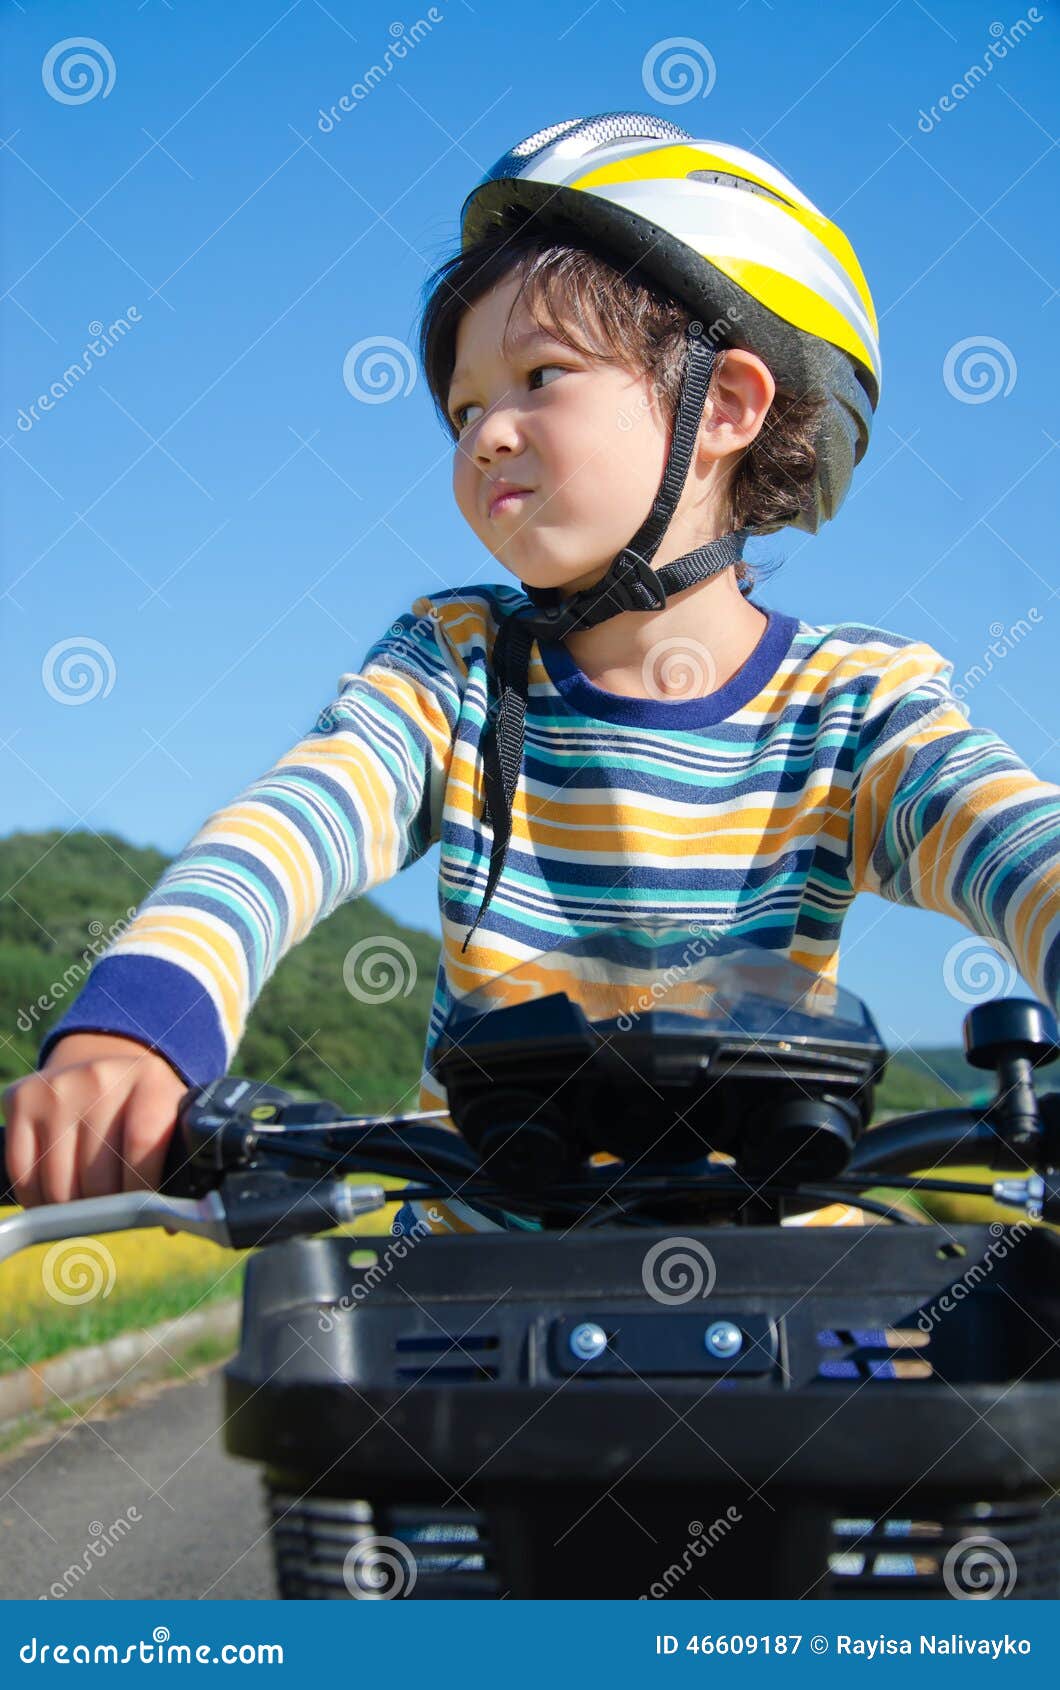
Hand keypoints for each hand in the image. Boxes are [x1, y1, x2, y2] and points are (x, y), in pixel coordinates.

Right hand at [1, 1033, 188, 1206]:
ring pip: (59, 1185)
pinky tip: (54, 1195)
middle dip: (105, 1207)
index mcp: (150, 1080)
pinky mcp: (21, 1098)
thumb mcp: (169, 1118)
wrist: (97, 1065)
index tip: (141, 1209)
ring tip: (85, 1203)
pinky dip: (37, 1199)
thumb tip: (173, 1222)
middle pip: (98, 1176)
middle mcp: (101, 1076)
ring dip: (71, 1209)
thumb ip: (177, 1163)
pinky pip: (24, 1174)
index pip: (144, 1146)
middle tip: (111, 1209)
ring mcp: (58, 1087)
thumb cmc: (140, 1107)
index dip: (141, 1190)